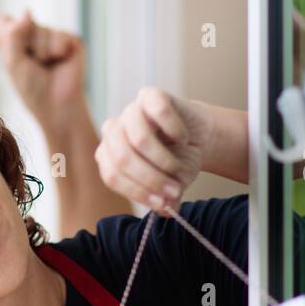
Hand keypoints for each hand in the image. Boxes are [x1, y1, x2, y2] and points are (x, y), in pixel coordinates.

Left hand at [0, 10, 86, 131]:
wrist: (58, 105)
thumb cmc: (33, 89)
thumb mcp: (14, 63)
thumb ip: (14, 35)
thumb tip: (27, 11)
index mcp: (14, 42)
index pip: (3, 22)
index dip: (7, 32)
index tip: (13, 53)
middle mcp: (33, 36)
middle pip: (23, 23)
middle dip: (26, 46)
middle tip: (33, 66)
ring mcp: (52, 36)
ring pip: (42, 29)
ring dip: (42, 52)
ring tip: (47, 66)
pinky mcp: (70, 39)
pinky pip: (60, 35)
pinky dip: (57, 51)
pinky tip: (60, 62)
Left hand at [95, 87, 212, 212]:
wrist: (196, 136)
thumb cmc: (176, 162)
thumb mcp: (168, 186)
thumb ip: (163, 200)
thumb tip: (165, 210)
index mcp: (108, 155)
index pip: (112, 176)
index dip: (137, 192)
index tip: (161, 203)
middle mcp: (113, 132)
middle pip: (123, 159)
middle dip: (151, 179)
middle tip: (173, 191)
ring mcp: (130, 111)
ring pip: (139, 139)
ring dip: (163, 160)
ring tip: (179, 168)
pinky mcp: (150, 95)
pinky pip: (159, 113)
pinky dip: (175, 131)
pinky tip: (183, 139)